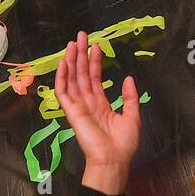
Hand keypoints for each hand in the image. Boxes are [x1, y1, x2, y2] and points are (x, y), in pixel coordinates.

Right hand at [54, 30, 139, 193]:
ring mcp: (78, 106)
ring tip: (72, 43)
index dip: (94, 62)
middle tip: (81, 36)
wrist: (114, 159)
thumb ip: (129, 97)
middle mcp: (87, 103)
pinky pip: (63, 91)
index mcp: (100, 104)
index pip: (94, 78)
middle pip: (81, 74)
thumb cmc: (123, 144)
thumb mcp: (132, 116)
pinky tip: (64, 62)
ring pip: (71, 79)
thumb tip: (128, 78)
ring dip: (71, 60)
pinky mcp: (70, 111)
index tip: (95, 46)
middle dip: (80, 55)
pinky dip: (62, 76)